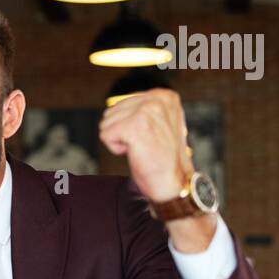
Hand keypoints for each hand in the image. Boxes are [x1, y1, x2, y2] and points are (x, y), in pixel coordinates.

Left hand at [99, 88, 214, 251]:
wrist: (172, 182)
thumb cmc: (161, 157)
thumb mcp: (157, 124)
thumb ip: (141, 110)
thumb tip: (115, 107)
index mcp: (164, 95)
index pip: (121, 104)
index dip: (127, 126)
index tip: (149, 137)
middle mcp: (157, 98)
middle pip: (111, 111)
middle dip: (121, 132)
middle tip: (144, 144)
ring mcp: (147, 110)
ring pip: (106, 123)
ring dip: (119, 140)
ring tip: (141, 148)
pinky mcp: (135, 125)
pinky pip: (105, 135)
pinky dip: (116, 149)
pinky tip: (136, 152)